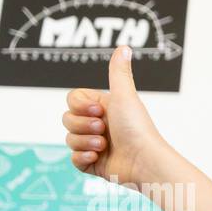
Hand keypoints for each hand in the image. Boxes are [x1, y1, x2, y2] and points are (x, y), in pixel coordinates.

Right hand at [61, 45, 168, 185]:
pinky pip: (74, 159)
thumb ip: (118, 72)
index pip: (72, 100)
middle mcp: (98, 125)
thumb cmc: (137, 127)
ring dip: (85, 142)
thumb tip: (124, 46)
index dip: (80, 106)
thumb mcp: (125, 95)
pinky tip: (98, 157)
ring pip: (69, 139)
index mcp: (103, 108)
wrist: (144, 161)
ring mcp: (95, 145)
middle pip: (67, 119)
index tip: (100, 110)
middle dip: (82, 125)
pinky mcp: (94, 164)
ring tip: (104, 146)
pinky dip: (83, 158)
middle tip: (103, 129)